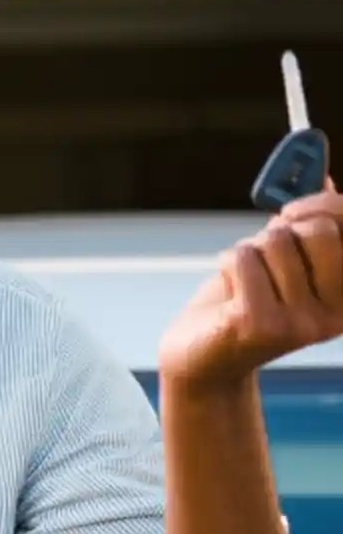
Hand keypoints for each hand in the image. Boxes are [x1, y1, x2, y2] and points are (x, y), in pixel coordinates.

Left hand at [159, 180, 342, 388]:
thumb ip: (306, 224)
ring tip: (244, 280)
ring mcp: (299, 323)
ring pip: (273, 241)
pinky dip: (227, 263)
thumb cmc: (243, 302)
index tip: (295, 206)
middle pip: (319, 230)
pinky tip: (228, 292)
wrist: (202, 358)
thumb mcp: (283, 261)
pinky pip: (242, 258)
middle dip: (282, 229)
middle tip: (264, 247)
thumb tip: (323, 175)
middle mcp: (335, 316)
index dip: (328, 205)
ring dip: (248, 251)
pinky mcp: (259, 324)